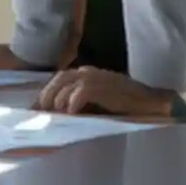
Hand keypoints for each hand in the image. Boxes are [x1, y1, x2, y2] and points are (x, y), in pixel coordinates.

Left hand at [36, 66, 173, 116]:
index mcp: (86, 73)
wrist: (148, 99)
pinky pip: (81, 93)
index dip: (47, 91)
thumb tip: (60, 110)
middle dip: (47, 94)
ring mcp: (95, 78)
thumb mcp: (98, 96)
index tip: (37, 105)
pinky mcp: (102, 87)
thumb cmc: (124, 100)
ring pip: (67, 84)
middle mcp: (87, 72)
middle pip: (60, 79)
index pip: (60, 78)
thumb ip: (81, 97)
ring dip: (58, 99)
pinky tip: (71, 112)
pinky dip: (73, 102)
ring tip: (56, 112)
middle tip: (41, 110)